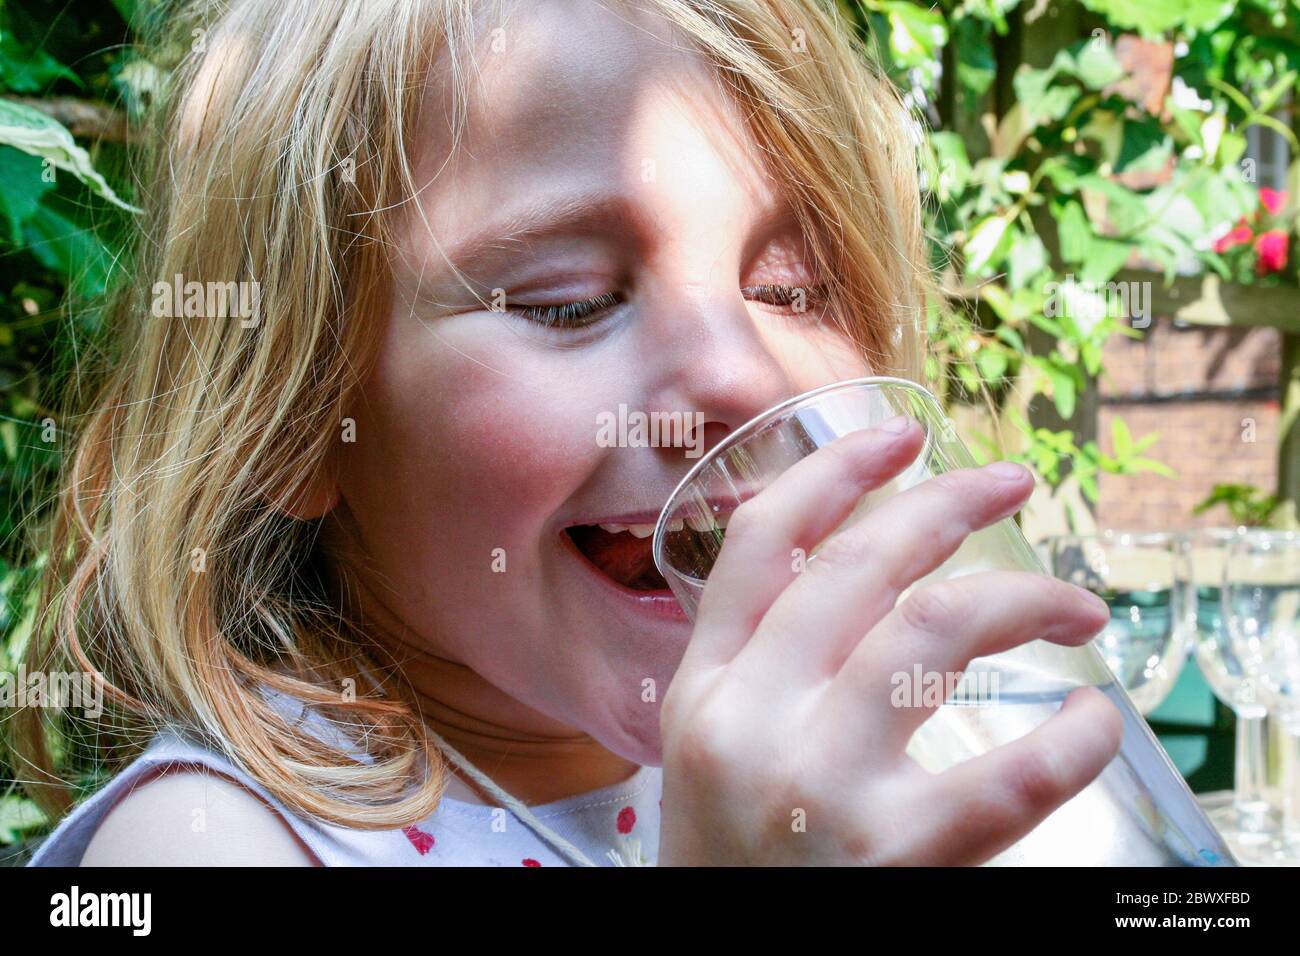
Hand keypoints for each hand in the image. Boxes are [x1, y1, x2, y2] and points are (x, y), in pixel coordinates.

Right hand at [657, 417, 1122, 865]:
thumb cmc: (732, 863)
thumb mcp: (713, 750)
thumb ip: (758, 665)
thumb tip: (858, 573)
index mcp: (703, 689)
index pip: (765, 543)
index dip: (837, 470)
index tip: (901, 434)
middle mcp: (751, 721)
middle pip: (865, 567)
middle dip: (950, 504)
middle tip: (1013, 483)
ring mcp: (819, 789)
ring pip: (936, 631)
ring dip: (1026, 598)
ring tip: (1076, 608)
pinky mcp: (894, 858)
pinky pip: (1005, 776)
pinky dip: (1072, 738)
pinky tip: (1094, 721)